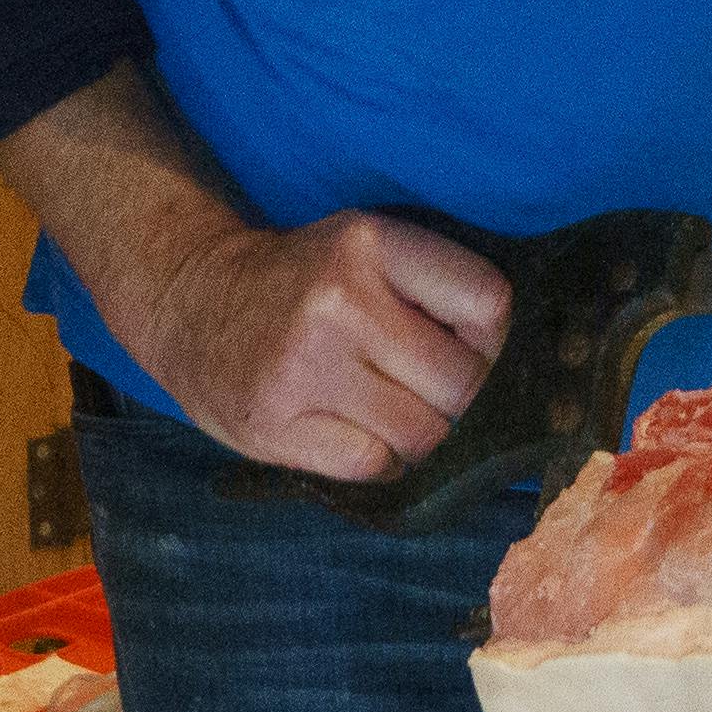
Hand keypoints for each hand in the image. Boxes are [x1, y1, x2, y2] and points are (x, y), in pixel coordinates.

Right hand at [112, 209, 513, 479]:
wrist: (192, 301)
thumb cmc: (303, 282)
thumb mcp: (364, 250)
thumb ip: (435, 286)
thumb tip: (519, 362)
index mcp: (370, 244)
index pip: (488, 303)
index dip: (493, 338)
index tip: (468, 344)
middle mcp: (338, 302)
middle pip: (462, 384)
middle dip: (458, 396)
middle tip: (424, 384)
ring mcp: (304, 369)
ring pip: (423, 435)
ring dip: (418, 432)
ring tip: (383, 404)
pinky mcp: (275, 426)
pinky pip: (374, 466)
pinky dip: (375, 457)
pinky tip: (347, 427)